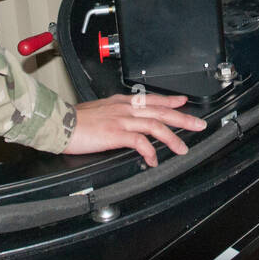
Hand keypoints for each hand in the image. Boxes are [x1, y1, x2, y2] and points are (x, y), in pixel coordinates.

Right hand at [65, 92, 206, 166]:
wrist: (60, 122)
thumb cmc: (74, 119)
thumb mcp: (98, 110)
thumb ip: (113, 115)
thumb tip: (122, 124)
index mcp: (121, 102)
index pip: (151, 99)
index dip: (169, 100)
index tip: (182, 101)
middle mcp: (125, 108)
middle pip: (160, 111)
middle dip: (182, 118)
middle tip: (198, 125)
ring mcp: (121, 120)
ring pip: (155, 125)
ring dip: (172, 138)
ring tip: (182, 148)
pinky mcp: (116, 134)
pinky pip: (139, 142)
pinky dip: (150, 151)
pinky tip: (154, 160)